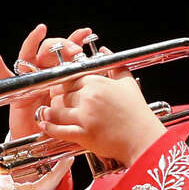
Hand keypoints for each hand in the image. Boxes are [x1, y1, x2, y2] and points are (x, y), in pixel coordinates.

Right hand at [0, 24, 96, 139]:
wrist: (45, 141)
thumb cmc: (63, 125)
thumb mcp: (79, 107)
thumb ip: (89, 94)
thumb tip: (110, 78)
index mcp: (62, 75)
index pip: (68, 52)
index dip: (76, 40)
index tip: (86, 33)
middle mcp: (45, 73)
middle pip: (49, 50)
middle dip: (61, 43)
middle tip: (73, 48)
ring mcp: (30, 79)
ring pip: (30, 55)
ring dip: (34, 42)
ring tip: (40, 32)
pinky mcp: (16, 90)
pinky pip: (5, 77)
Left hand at [39, 69, 165, 167]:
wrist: (143, 138)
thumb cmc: (136, 113)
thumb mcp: (127, 82)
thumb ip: (113, 64)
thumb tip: (104, 51)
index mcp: (97, 83)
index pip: (69, 78)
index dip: (63, 84)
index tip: (61, 88)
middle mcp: (89, 98)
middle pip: (60, 94)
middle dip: (56, 98)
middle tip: (55, 102)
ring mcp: (85, 116)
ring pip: (56, 110)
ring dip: (50, 112)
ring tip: (48, 113)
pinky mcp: (84, 134)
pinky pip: (59, 130)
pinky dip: (49, 128)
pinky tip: (45, 126)